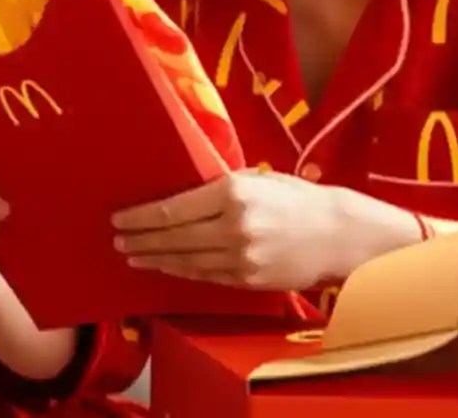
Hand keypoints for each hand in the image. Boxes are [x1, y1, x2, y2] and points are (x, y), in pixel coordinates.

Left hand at [111, 170, 342, 290]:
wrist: (341, 234)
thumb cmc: (300, 199)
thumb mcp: (260, 179)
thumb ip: (223, 187)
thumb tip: (183, 193)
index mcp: (234, 192)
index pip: (172, 209)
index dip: (140, 217)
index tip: (119, 218)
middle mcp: (233, 226)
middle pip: (172, 237)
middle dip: (140, 239)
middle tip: (117, 239)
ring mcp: (241, 257)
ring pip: (185, 261)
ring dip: (155, 258)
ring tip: (132, 255)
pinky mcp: (248, 279)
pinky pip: (205, 276)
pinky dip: (181, 271)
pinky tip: (165, 266)